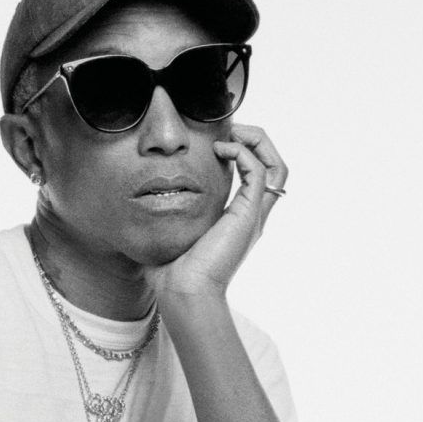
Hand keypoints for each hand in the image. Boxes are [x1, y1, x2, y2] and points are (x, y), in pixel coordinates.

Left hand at [155, 124, 288, 308]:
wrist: (183, 291)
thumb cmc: (172, 273)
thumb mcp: (172, 233)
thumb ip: (168, 217)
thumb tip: (144, 207)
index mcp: (238, 219)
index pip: (257, 177)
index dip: (245, 151)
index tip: (219, 140)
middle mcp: (251, 216)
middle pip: (276, 168)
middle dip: (257, 141)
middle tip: (231, 130)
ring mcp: (253, 216)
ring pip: (278, 166)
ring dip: (257, 142)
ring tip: (232, 133)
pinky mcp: (247, 214)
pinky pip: (259, 171)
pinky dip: (243, 152)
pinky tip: (220, 150)